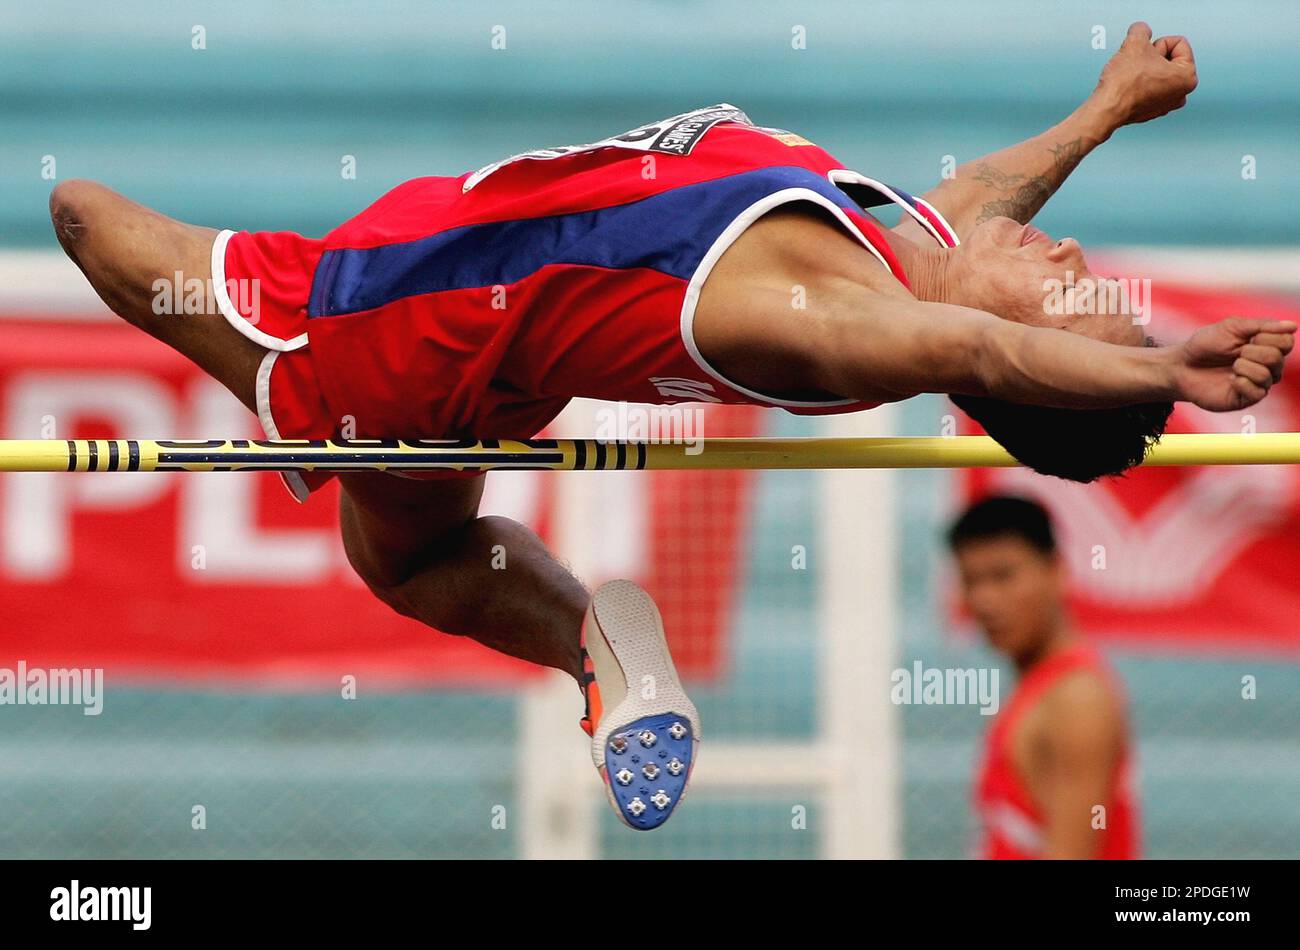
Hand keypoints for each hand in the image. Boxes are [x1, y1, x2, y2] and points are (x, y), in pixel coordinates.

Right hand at [1090, 22, 1197, 127]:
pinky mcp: (1152, 111)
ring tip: (1132, 77)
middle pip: (1169, 59)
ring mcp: (1167, 105)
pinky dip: (1140, 85)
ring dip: (1145, 70)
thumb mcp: (1135, 42)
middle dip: (1152, 57)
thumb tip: (1141, 32)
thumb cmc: (1124, 83)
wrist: (1106, 109)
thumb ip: (1142, 30)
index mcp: (1188, 76)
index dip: (1157, 44)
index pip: (1177, 43)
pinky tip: (1129, 88)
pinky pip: (1149, 88)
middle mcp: (1182, 93)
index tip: (1145, 55)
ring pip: (1158, 73)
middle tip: (1138, 66)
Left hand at [1173, 318, 1294, 410]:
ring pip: (1268, 375)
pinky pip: (1258, 393)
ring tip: (1231, 366)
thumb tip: (1293, 326)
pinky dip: (1242, 382)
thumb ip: (1262, 325)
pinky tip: (1230, 380)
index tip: (1246, 337)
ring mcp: (1258, 384)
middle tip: (1234, 353)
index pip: (1287, 341)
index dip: (1266, 337)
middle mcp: (1267, 366)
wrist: (1181, 365)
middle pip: (1277, 358)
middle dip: (1252, 351)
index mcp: (1267, 346)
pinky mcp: (1246, 399)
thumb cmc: (1205, 345)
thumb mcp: (1232, 327)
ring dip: (1244, 366)